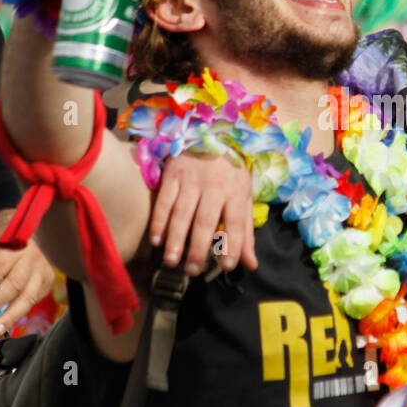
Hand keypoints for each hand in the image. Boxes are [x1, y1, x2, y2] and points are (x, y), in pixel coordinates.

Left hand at [0, 209, 57, 335]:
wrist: (29, 229)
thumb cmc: (1, 236)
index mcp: (15, 242)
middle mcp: (33, 256)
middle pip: (15, 284)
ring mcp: (43, 269)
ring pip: (29, 296)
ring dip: (11, 314)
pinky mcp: (48, 280)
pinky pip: (35, 299)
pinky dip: (21, 312)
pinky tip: (8, 321)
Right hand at [149, 152, 258, 275]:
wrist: (210, 135)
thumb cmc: (230, 174)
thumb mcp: (243, 198)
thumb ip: (245, 232)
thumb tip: (251, 264)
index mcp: (236, 192)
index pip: (236, 221)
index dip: (233, 244)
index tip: (227, 266)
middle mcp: (214, 187)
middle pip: (204, 221)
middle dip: (198, 248)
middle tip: (192, 271)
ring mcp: (190, 181)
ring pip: (181, 213)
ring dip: (175, 239)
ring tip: (171, 261)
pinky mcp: (172, 175)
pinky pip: (163, 201)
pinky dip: (159, 221)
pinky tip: (156, 240)